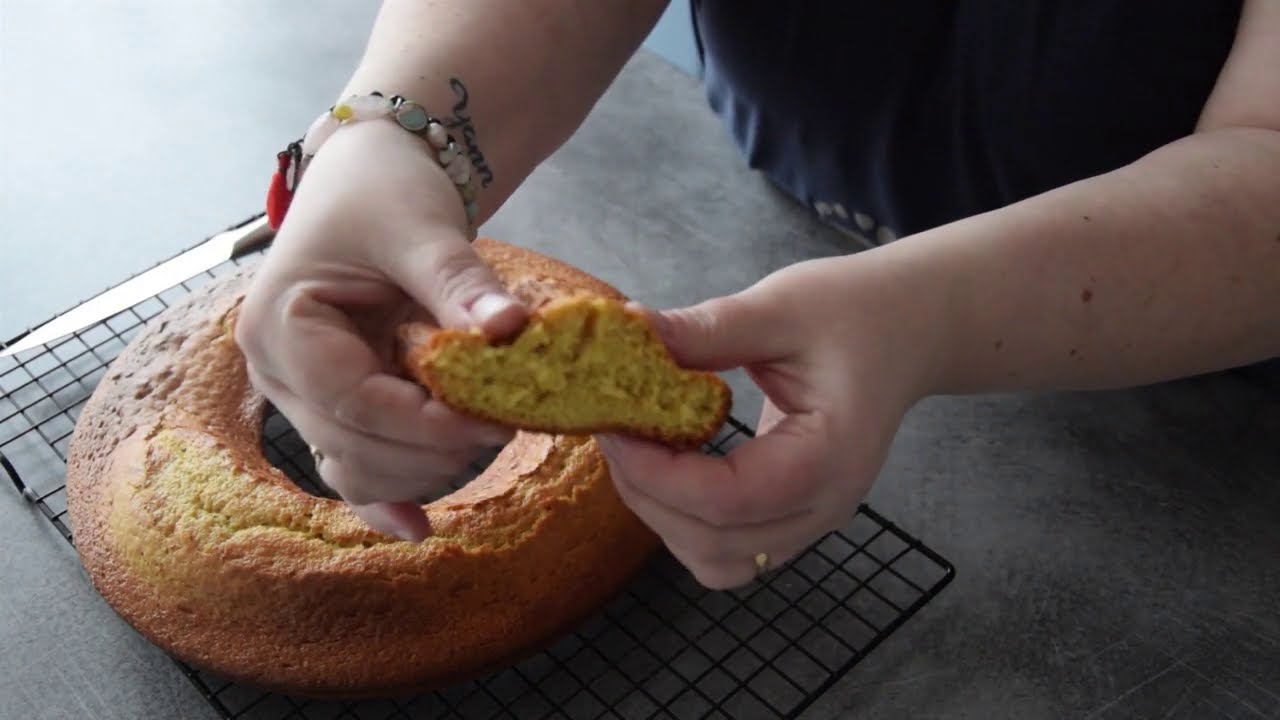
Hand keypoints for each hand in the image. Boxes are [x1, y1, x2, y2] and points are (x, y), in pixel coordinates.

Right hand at [234, 119, 525, 540]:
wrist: (370, 176)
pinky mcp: (329, 405)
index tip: (495, 421)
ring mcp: (298, 393)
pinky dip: (386, 496)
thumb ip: (461, 284)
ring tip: (485, 432)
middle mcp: (276, 370)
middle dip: (434, 447)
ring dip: (424, 467)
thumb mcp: (422, 228)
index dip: (427, 424)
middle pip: (354, 447)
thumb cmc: (384, 191)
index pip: (353, 401)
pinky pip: (350, 466)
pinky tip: (420, 528)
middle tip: (507, 421)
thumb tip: (513, 328)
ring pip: (356, 467)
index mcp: (282, 324)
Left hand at [594, 254, 938, 588]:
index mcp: (828, 459)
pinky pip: (727, 550)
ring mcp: (810, 521)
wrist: (910, 330)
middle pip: (713, 542)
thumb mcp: (781, 307)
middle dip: (646, 492)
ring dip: (661, 515)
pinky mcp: (793, 517)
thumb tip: (628, 333)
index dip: (657, 472)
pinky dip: (684, 522)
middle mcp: (823, 507)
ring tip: (636, 448)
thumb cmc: (856, 313)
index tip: (613, 424)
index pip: (727, 500)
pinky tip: (668, 466)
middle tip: (611, 427)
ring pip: (715, 560)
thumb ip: (706, 329)